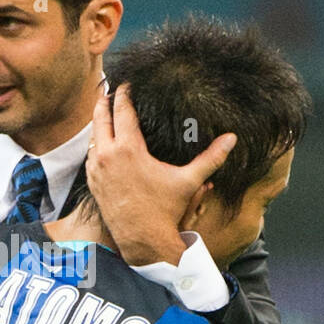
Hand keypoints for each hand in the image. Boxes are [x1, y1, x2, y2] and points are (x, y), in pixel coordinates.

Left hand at [87, 82, 236, 265]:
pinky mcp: (92, 182)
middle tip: (110, 89)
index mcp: (129, 149)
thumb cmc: (165, 211)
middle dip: (105, 101)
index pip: (123, 110)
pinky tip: (103, 141)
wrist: (143, 241)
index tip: (127, 83)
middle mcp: (108, 156)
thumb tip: (232, 139)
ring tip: (105, 111)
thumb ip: (210, 158)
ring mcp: (97, 170)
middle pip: (100, 117)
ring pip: (93, 136)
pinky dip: (96, 143)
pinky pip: (91, 155)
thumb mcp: (189, 181)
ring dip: (99, 122)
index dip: (124, 93)